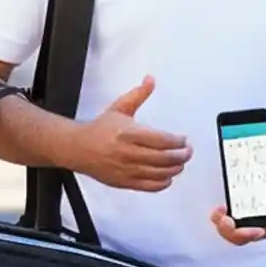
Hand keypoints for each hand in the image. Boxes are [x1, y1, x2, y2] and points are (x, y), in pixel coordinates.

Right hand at [69, 75, 190, 191]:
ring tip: (181, 163)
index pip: (162, 140)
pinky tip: (168, 177)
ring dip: (175, 169)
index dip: (177, 141)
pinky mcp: (124, 182)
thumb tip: (151, 80)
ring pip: (159, 173)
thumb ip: (138, 94)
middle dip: (181, 155)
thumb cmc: (99, 129)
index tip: (184, 140)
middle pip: (164, 158)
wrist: (77, 148)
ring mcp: (127, 169)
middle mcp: (129, 153)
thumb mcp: (120, 107)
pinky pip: (149, 186)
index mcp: (129, 133)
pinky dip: (162, 183)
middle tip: (188, 151)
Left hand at [211, 154, 265, 244]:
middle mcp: (261, 223)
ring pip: (232, 231)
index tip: (254, 229)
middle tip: (225, 220)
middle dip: (232, 232)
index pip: (264, 233)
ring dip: (222, 226)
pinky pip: (227, 218)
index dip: (254, 234)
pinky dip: (220, 216)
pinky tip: (219, 209)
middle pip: (243, 238)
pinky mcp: (239, 208)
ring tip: (219, 212)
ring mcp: (248, 217)